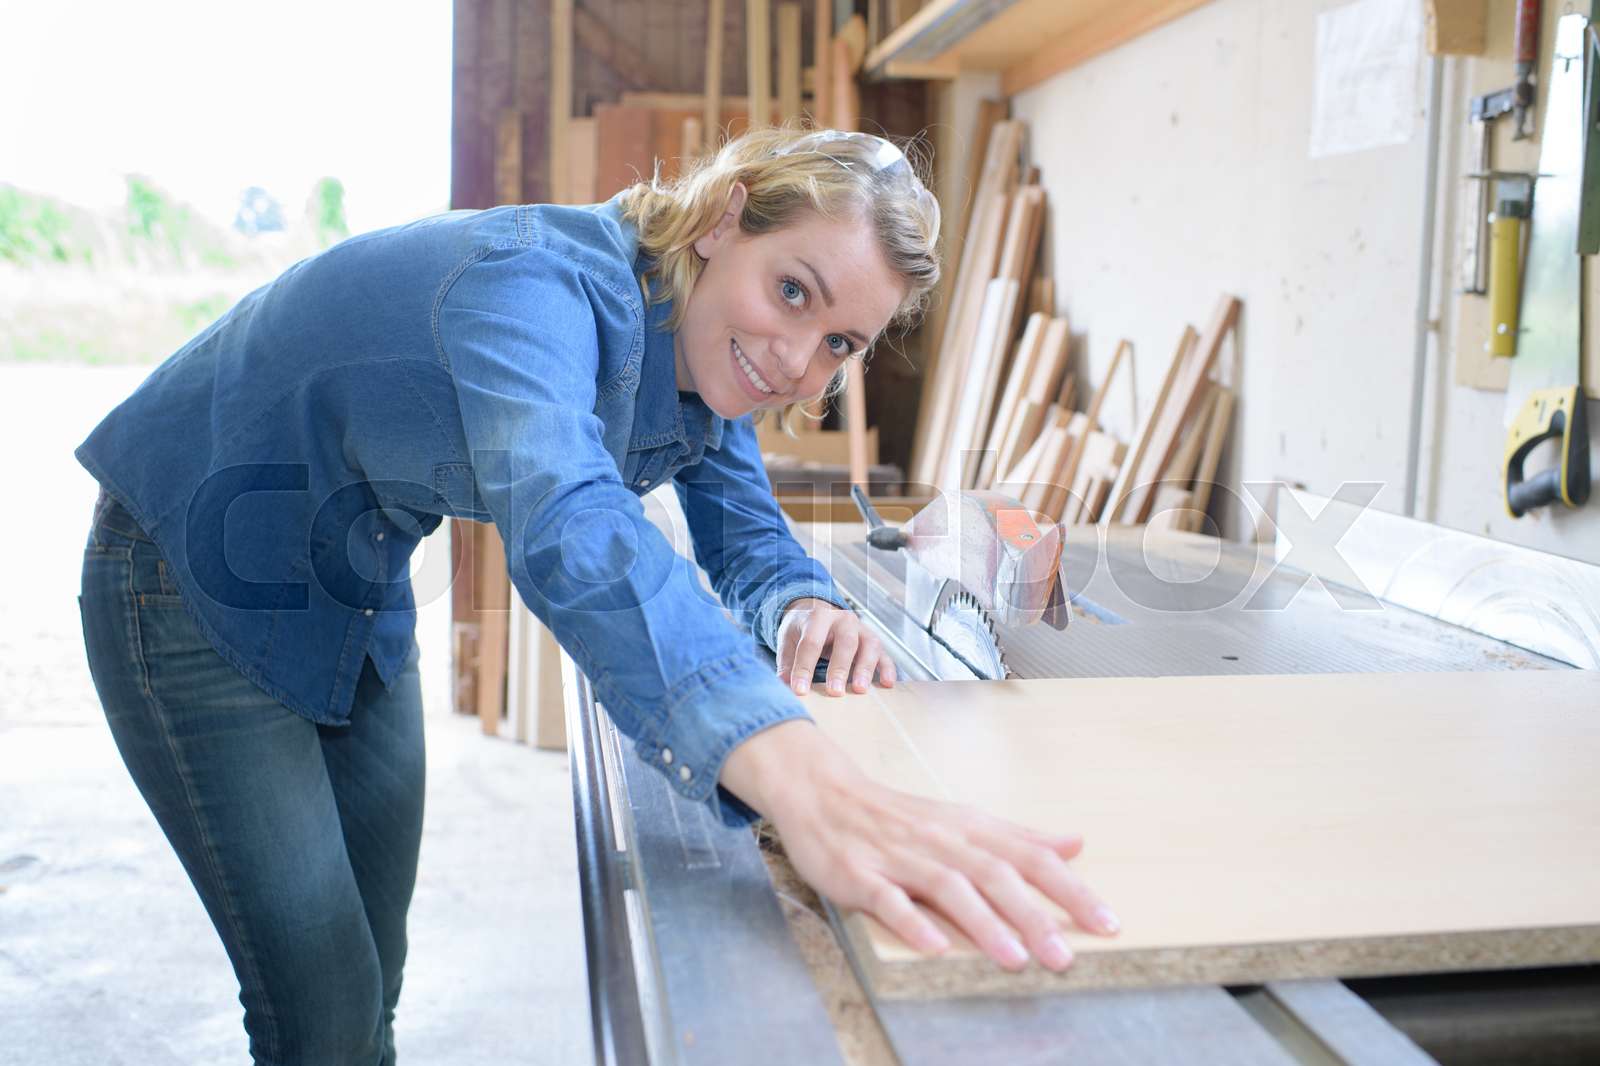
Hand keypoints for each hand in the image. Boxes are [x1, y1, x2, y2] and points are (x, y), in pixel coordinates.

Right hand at [719, 720, 1118, 971]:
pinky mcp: (860, 874)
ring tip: (1015, 959)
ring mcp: (900, 857)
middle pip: (996, 875)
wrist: (823, 793)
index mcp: (970, 829)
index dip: (1070, 890)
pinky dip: (911, 921)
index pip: (1031, 857)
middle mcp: (941, 841)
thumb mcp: (964, 820)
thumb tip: (1075, 842)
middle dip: (1034, 916)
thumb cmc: (899, 816)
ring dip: (983, 923)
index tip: (1107, 923)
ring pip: (949, 888)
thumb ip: (1019, 837)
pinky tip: (933, 946)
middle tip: (1065, 955)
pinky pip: (888, 899)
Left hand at [776, 597, 896, 696]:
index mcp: (818, 616)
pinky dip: (887, 668)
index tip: (800, 690)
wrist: (818, 612)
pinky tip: (886, 684)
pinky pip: (884, 653)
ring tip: (859, 690)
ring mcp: (861, 629)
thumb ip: (786, 662)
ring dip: (865, 668)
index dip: (804, 668)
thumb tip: (783, 686)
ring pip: (869, 645)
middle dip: (840, 668)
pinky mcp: (873, 640)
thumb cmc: (803, 629)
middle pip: (845, 641)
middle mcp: (843, 619)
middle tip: (834, 691)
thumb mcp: (789, 639)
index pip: (811, 643)